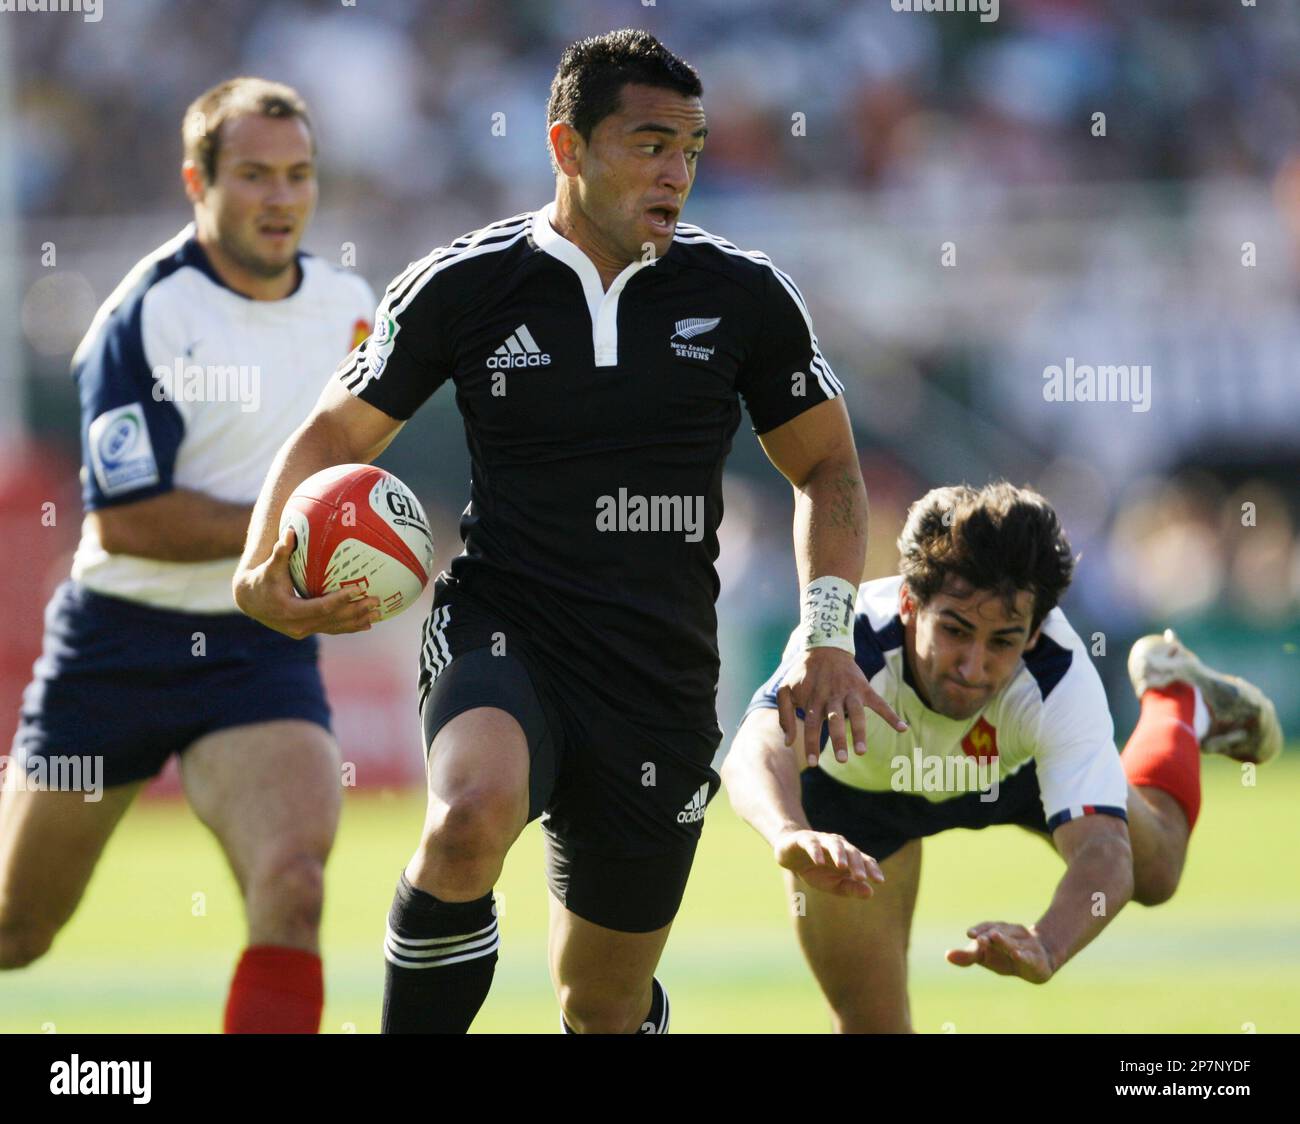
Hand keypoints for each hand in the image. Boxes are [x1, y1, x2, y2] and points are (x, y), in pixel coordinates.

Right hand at [232, 524, 380, 638]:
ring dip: (357, 621)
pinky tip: (368, 624)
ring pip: (335, 627)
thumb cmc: (262, 579)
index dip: (341, 599)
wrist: (250, 602)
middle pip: (333, 619)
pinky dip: (350, 627)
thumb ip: (281, 551)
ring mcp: (303, 631)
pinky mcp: (307, 631)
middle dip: (356, 611)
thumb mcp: (270, 566)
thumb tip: (289, 532)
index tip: (359, 589)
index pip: (321, 606)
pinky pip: (332, 629)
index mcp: (290, 610)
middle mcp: (298, 625)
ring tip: (378, 613)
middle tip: (376, 600)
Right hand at [774, 828, 883, 898]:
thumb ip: (851, 888)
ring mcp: (822, 840)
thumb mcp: (833, 885)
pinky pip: (812, 844)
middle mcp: (838, 845)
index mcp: (848, 857)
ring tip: (843, 867)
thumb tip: (870, 892)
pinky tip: (819, 862)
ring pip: (834, 844)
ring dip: (839, 854)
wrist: (790, 855)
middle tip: (861, 878)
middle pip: (851, 852)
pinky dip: (816, 852)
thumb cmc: (816, 871)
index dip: (872, 869)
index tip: (879, 881)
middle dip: (857, 864)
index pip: (864, 860)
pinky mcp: (804, 839)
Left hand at [776, 647, 906, 766]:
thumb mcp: (786, 690)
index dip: (812, 743)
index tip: (812, 762)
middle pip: (835, 720)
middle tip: (842, 759)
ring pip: (857, 713)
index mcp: (813, 699)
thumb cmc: (803, 674)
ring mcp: (850, 692)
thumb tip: (788, 743)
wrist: (824, 648)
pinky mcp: (864, 688)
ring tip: (862, 751)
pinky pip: (880, 702)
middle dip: (838, 739)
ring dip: (860, 731)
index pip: (812, 724)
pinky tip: (902, 728)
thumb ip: (784, 716)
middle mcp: (832, 696)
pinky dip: (891, 715)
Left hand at [945, 922, 1055, 983]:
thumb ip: (967, 956)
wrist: (1039, 962)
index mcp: (998, 932)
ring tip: (995, 938)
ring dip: (1005, 941)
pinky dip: (1023, 955)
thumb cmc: (1005, 957)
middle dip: (990, 934)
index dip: (980, 930)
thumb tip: (947, 955)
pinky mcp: (1036, 959)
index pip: (987, 927)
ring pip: (1014, 942)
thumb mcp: (985, 957)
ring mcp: (1025, 945)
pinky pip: (1029, 956)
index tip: (970, 934)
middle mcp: (1011, 934)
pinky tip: (1017, 955)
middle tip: (980, 939)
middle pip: (1000, 932)